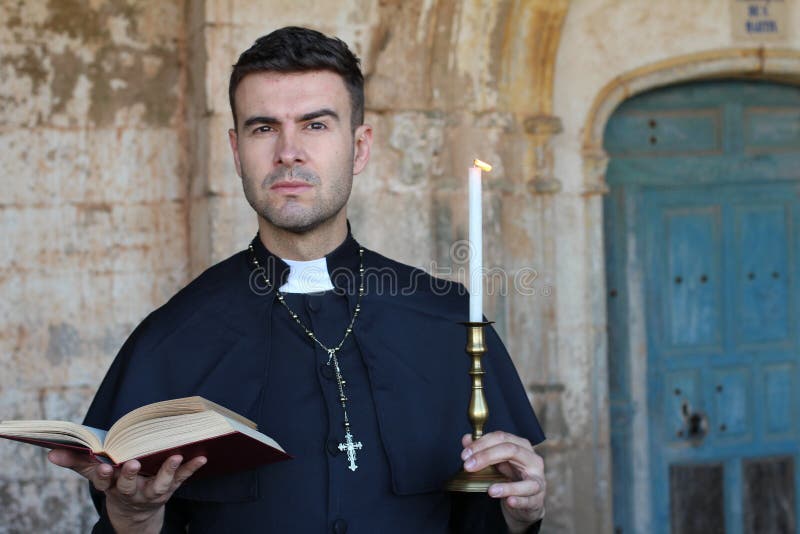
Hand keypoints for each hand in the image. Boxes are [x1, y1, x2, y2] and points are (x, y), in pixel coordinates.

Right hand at [48, 449, 205, 533]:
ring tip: (175, 457)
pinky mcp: (169, 488)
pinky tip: (202, 456)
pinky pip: (182, 479)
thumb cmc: (115, 482)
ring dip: (167, 470)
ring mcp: (151, 491)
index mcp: (111, 485)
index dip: (103, 474)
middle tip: (132, 463)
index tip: (103, 466)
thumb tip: (50, 453)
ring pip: (158, 484)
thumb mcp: (96, 474)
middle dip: (129, 475)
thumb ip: (76, 462)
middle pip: (128, 484)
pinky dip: (192, 468)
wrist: (137, 514)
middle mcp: (131, 491)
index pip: (103, 481)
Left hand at [461, 432, 544, 532]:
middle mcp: (533, 460)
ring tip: (490, 490)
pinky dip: (519, 500)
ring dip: (507, 486)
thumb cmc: (512, 476)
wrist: (525, 500)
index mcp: (522, 446)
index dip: (481, 443)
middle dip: (487, 456)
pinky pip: (529, 499)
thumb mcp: (496, 461)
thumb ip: (482, 450)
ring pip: (525, 478)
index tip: (465, 454)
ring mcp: (537, 480)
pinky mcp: (537, 499)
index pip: (502, 437)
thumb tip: (466, 438)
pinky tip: (509, 501)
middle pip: (511, 450)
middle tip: (468, 466)